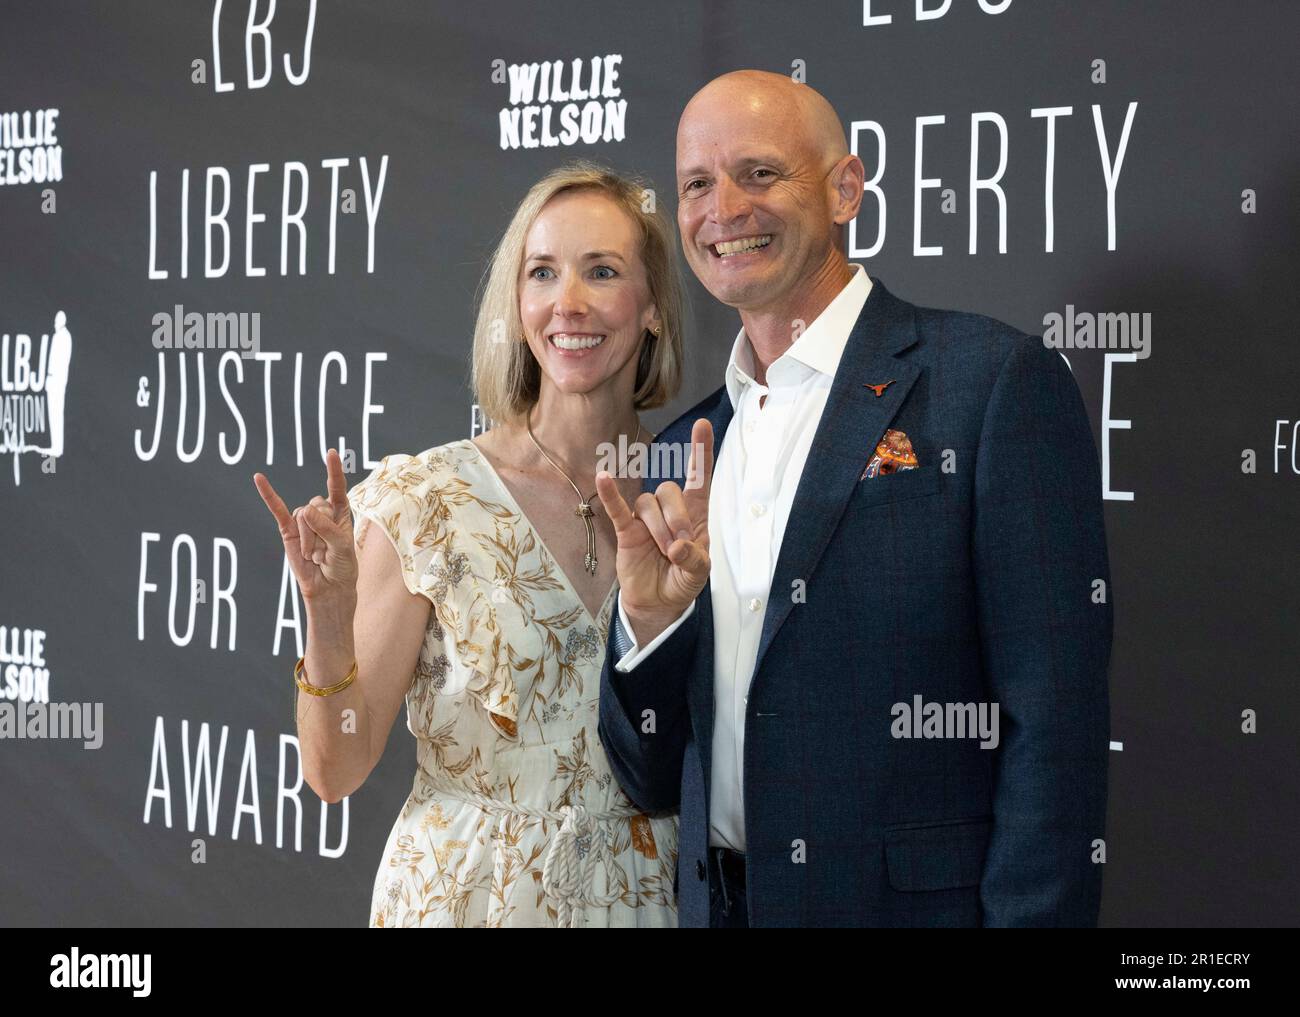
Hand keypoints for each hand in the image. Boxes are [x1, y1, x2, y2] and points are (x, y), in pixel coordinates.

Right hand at [253, 447, 358, 605]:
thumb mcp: (342, 547)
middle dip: (322, 530)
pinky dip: (268, 495)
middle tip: (326, 552)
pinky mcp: (288, 530)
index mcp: (340, 513)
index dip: (334, 471)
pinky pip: (277, 510)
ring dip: (309, 539)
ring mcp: (303, 520)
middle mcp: (321, 513)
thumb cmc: (342, 566)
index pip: (337, 488)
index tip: (331, 452)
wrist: (328, 588)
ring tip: (315, 555)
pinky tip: (258, 478)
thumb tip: (304, 511)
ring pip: (302, 516)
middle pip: (317, 506)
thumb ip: (326, 528)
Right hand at [595, 418, 712, 639]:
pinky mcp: (625, 530)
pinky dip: (610, 493)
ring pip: (648, 504)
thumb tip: (678, 547)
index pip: (698, 478)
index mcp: (694, 516)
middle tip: (679, 548)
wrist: (658, 603)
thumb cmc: (681, 581)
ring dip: (658, 528)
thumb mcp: (699, 574)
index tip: (703, 425)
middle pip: (670, 492)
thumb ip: (695, 560)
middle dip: (677, 520)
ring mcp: (645, 519)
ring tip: (664, 552)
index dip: (700, 452)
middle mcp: (669, 511)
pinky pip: (616, 508)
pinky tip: (603, 477)